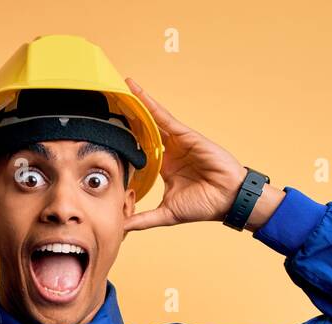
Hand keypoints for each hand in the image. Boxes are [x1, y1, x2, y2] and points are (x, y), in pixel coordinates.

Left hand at [122, 78, 247, 231]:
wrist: (228, 200)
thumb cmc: (203, 206)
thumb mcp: (166, 214)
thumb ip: (143, 219)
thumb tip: (120, 228)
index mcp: (164, 168)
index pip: (140, 153)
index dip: (124, 144)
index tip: (104, 138)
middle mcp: (168, 152)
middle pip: (143, 131)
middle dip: (127, 118)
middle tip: (107, 103)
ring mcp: (176, 141)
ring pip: (151, 119)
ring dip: (136, 103)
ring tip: (119, 87)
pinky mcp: (184, 134)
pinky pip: (163, 116)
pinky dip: (149, 103)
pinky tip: (136, 91)